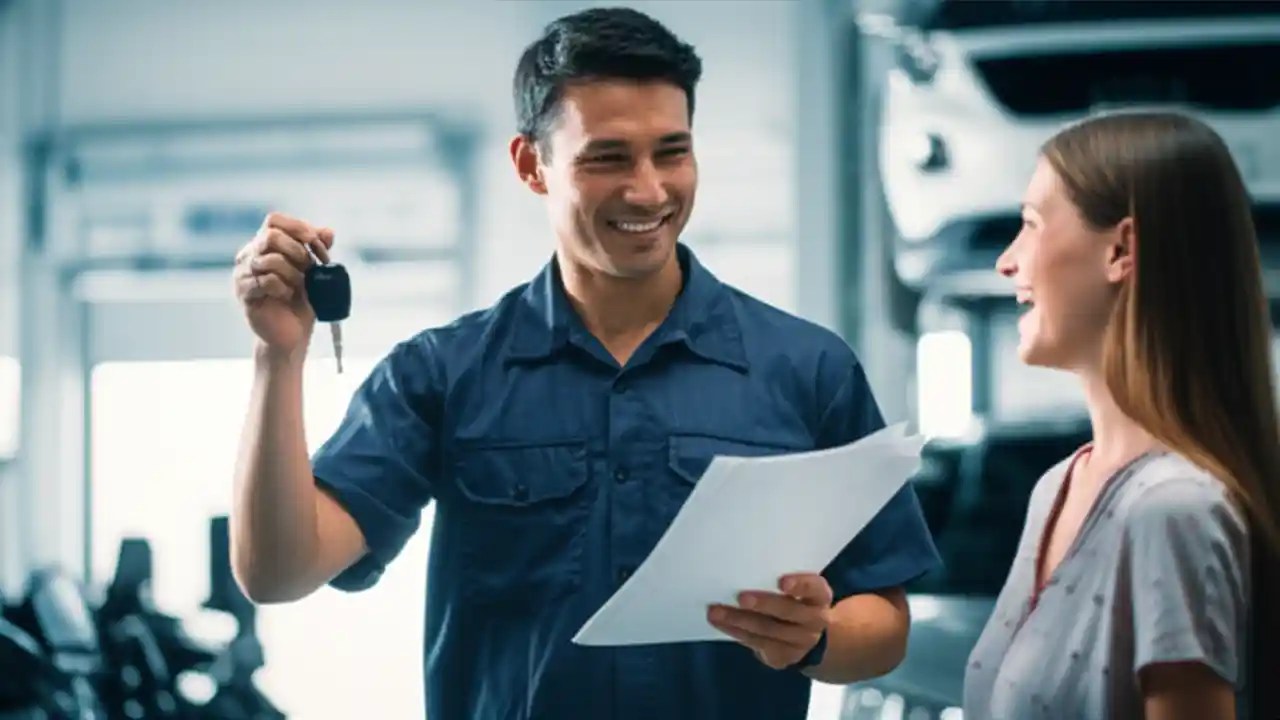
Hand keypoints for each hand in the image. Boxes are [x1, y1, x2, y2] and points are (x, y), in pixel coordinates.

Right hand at [232, 212, 333, 354]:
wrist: (293, 333)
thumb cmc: (302, 300)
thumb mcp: (316, 271)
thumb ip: (319, 249)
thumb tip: (328, 232)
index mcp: (263, 245)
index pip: (274, 220)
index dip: (298, 227)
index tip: (317, 243)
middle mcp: (249, 255)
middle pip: (270, 236)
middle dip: (298, 251)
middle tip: (311, 268)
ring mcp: (243, 274)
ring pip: (270, 259)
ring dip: (294, 272)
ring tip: (301, 286)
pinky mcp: (245, 294)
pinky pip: (266, 281)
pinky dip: (284, 287)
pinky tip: (288, 295)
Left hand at [707, 573, 832, 669]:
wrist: (808, 635)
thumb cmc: (794, 599)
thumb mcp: (797, 588)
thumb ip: (777, 579)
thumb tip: (741, 568)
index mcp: (820, 596)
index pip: (814, 588)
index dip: (800, 585)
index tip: (782, 582)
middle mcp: (815, 620)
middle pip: (788, 611)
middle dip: (763, 604)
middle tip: (741, 597)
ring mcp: (800, 642)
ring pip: (768, 630)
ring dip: (739, 620)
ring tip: (715, 611)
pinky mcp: (784, 657)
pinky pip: (757, 643)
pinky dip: (736, 632)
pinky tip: (720, 623)